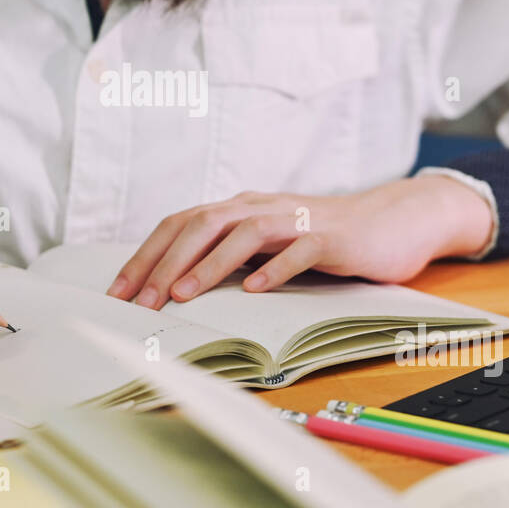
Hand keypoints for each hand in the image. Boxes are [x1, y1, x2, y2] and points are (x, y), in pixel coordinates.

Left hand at [105, 176, 493, 309]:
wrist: (389, 222)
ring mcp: (295, 219)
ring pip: (243, 233)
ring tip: (183, 295)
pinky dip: (274, 267)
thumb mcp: (266, 245)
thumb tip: (174, 283)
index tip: (119, 291)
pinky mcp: (330, 236)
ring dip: (208, 264)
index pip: (180, 225)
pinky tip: (254, 288)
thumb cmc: (321, 238)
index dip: (147, 255)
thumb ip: (228, 254)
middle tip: (141, 300)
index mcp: (239, 209)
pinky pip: (298, 249)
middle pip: (202, 224)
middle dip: (166, 263)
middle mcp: (260, 207)